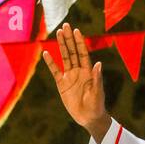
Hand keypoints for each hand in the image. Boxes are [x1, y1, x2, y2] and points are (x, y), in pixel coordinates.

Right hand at [42, 23, 109, 142]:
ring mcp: (70, 76)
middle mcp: (78, 71)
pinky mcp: (62, 84)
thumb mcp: (98, 92)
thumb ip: (97, 78)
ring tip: (58, 33)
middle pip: (73, 51)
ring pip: (65, 58)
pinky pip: (55, 71)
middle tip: (65, 26)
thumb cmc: (96, 105)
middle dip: (69, 39)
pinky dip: (50, 63)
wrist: (88, 118)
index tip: (76, 31)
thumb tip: (98, 63)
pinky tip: (46, 53)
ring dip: (61, 46)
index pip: (83, 53)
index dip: (79, 42)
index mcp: (88, 71)